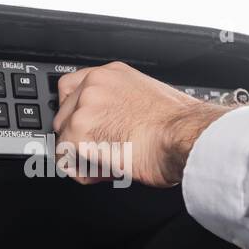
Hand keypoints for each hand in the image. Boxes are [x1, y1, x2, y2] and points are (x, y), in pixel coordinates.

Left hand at [52, 61, 230, 187]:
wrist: (185, 137)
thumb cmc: (180, 126)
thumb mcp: (149, 100)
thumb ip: (123, 105)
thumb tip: (116, 123)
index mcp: (112, 74)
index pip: (72, 89)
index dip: (77, 114)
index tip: (85, 129)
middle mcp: (94, 85)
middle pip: (64, 116)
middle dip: (80, 139)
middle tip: (106, 152)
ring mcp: (83, 108)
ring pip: (64, 141)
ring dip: (84, 157)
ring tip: (113, 162)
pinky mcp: (78, 133)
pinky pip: (66, 162)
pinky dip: (86, 174)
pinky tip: (110, 170)